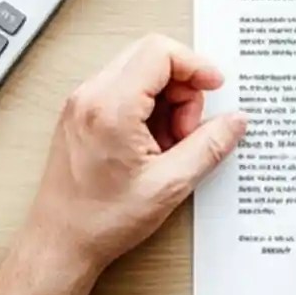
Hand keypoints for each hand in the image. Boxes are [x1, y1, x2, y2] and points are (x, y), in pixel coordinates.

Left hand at [28, 34, 246, 271]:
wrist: (60, 242)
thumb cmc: (101, 220)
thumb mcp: (170, 185)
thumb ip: (209, 147)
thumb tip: (235, 122)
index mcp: (111, 107)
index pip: (160, 52)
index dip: (196, 65)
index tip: (214, 86)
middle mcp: (90, 96)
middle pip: (150, 56)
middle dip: (182, 86)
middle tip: (190, 127)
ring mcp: (81, 104)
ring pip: (139, 73)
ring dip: (166, 100)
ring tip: (169, 144)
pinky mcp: (81, 115)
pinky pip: (123, 91)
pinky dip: (147, 109)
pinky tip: (153, 145)